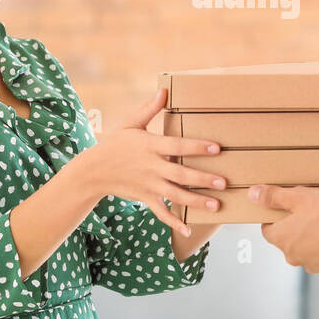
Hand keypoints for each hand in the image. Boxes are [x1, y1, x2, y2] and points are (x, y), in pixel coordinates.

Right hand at [77, 87, 225, 235]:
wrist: (94, 171)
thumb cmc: (116, 144)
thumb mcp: (131, 124)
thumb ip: (149, 108)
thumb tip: (164, 89)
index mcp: (150, 146)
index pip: (177, 146)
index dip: (197, 147)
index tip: (217, 148)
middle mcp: (152, 167)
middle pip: (181, 174)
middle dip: (203, 179)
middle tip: (224, 182)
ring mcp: (149, 185)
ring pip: (175, 195)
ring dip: (196, 201)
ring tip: (216, 205)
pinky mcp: (145, 198)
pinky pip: (161, 212)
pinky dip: (173, 222)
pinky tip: (188, 229)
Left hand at [254, 185, 318, 272]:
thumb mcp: (299, 197)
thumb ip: (274, 196)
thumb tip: (253, 194)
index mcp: (281, 238)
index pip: (268, 229)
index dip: (275, 217)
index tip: (285, 209)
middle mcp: (293, 256)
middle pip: (287, 240)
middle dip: (296, 227)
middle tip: (310, 211)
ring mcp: (312, 264)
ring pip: (307, 249)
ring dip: (313, 238)